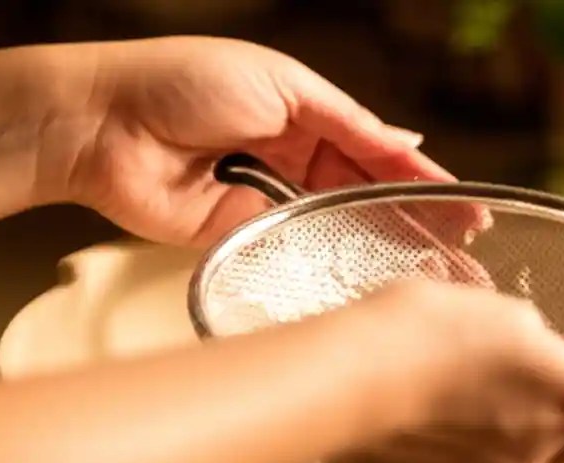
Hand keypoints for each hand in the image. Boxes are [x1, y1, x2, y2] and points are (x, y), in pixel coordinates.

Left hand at [66, 36, 468, 246]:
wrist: (96, 122)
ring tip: (431, 273)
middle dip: (415, 221)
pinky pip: (291, 252)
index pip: (377, 151)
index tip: (467, 209)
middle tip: (464, 253)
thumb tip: (406, 138)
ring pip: (337, 228)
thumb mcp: (280, 83)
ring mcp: (266, 201)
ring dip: (383, 248)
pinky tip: (369, 280)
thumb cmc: (181, 82)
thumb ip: (346, 121)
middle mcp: (290, 158)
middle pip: (365, 195)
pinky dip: (327, 265)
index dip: (423, 180)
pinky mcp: (238, 237)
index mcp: (303, 112)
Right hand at [332, 281, 563, 462]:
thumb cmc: (431, 332)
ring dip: (531, 416)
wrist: (347, 380)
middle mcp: (542, 447)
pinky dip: (485, 428)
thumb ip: (558, 347)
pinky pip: (485, 454)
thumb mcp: (511, 314)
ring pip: (535, 447)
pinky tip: (453, 393)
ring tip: (492, 370)